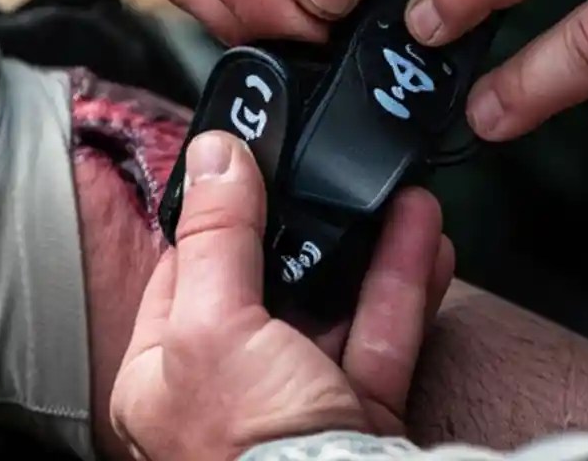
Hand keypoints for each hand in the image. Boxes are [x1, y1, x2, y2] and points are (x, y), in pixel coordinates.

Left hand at [110, 131, 453, 459]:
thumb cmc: (250, 453)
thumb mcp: (215, 327)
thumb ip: (217, 237)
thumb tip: (212, 156)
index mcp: (163, 379)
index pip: (184, 275)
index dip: (218, 217)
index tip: (250, 164)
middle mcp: (228, 393)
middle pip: (268, 288)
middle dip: (308, 229)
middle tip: (328, 174)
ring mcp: (298, 406)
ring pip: (335, 309)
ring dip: (368, 249)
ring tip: (393, 195)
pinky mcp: (360, 417)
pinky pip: (384, 339)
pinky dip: (405, 288)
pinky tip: (424, 241)